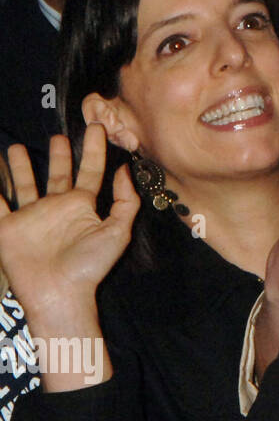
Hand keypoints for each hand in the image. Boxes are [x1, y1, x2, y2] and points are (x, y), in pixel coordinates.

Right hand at [0, 128, 135, 335]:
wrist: (58, 293)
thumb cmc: (90, 266)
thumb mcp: (118, 231)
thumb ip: (125, 201)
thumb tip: (124, 170)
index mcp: (82, 207)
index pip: (90, 170)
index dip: (94, 149)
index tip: (97, 127)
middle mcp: (56, 208)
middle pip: (56, 174)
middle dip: (58, 156)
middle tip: (58, 137)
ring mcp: (31, 217)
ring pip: (23, 185)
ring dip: (19, 167)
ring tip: (14, 147)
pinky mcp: (7, 228)